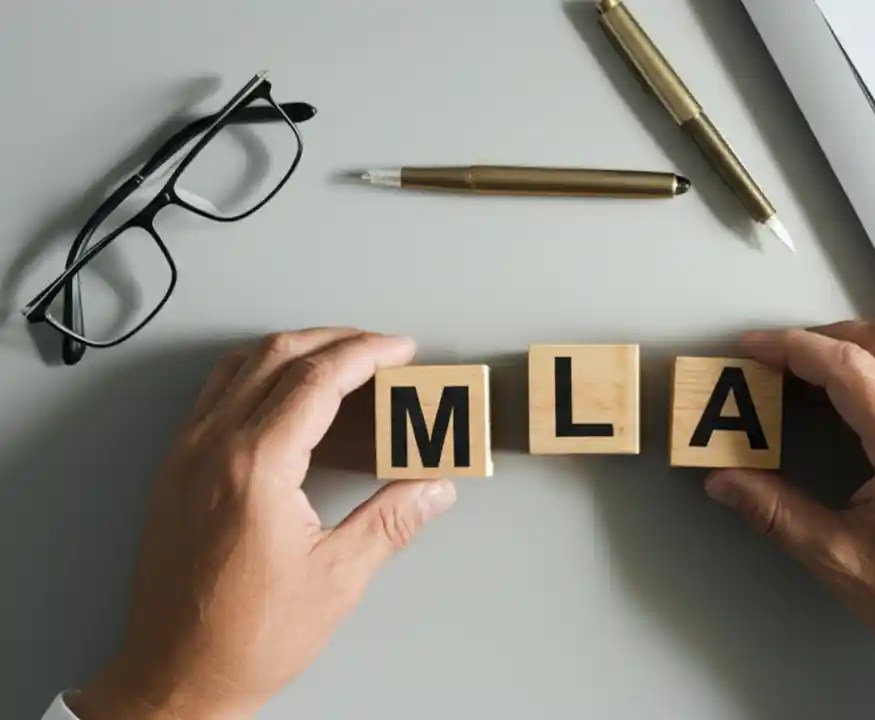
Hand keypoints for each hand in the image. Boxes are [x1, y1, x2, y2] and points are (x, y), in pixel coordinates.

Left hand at [73, 329, 456, 719]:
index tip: (399, 350)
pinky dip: (257, 374)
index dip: (366, 354)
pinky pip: (214, 394)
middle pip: (277, 356)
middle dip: (335, 339)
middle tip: (379, 348)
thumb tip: (433, 488)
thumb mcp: (337, 579)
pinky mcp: (174, 471)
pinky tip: (283, 394)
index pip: (317, 378)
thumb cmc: (244, 637)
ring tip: (337, 358)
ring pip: (239, 366)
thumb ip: (390, 521)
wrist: (176, 676)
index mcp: (255, 467)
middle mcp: (212, 448)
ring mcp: (186, 456)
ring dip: (293, 349)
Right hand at [705, 322, 874, 717]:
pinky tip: (866, 402)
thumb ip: (775, 511)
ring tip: (817, 374)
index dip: (792, 348)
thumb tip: (722, 480)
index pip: (847, 366)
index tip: (753, 347)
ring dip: (864, 349)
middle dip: (827, 337)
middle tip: (781, 358)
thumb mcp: (839, 559)